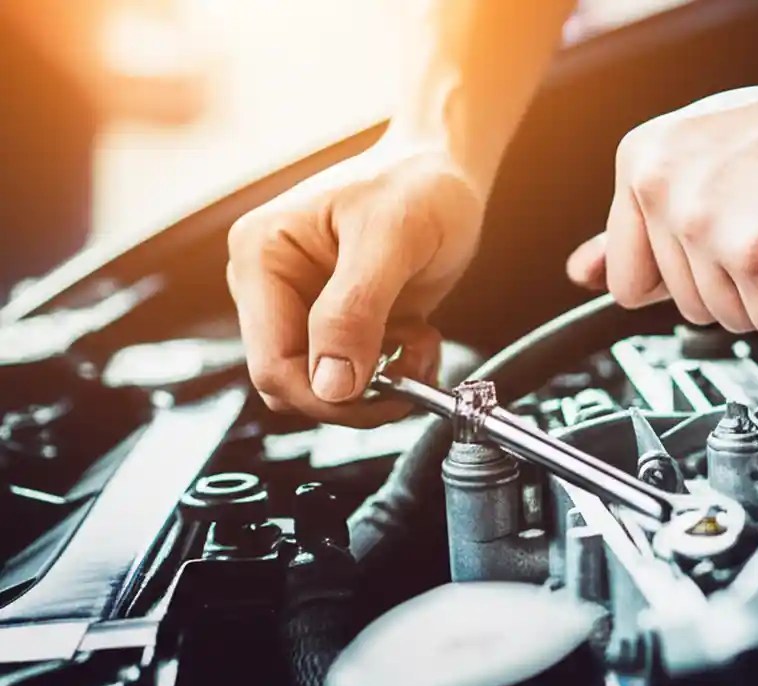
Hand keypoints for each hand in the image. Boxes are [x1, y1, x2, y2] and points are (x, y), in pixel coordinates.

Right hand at [227, 141, 484, 426]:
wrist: (446, 168)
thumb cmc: (417, 181)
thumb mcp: (392, 238)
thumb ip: (355, 311)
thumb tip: (330, 384)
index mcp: (261, 257)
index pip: (271, 364)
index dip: (326, 395)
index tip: (383, 396)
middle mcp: (272, 286)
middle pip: (294, 384)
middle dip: (357, 391)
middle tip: (410, 368)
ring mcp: (304, 306)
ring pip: (328, 386)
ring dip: (382, 379)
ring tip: (418, 338)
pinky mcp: (340, 322)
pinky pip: (356, 376)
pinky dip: (395, 370)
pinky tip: (417, 336)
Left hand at [566, 47, 757, 346]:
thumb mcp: (710, 161)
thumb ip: (640, 224)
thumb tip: (585, 273)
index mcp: (644, 164)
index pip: (628, 280)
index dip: (688, 274)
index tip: (726, 239)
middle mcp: (669, 193)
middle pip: (687, 310)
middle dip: (743, 283)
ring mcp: (714, 229)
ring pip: (735, 324)